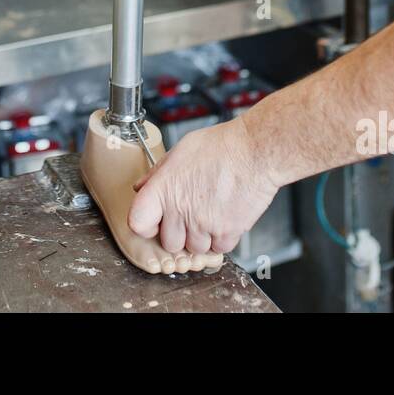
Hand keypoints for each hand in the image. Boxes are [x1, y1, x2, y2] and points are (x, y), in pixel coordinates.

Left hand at [128, 117, 278, 255]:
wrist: (255, 152)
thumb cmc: (221, 146)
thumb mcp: (181, 151)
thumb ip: (158, 173)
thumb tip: (141, 187)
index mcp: (164, 188)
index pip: (138, 223)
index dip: (146, 225)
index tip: (155, 221)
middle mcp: (181, 209)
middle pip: (170, 243)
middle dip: (179, 234)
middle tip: (191, 216)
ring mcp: (204, 224)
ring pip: (195, 248)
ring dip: (203, 237)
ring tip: (212, 213)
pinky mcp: (227, 232)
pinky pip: (219, 249)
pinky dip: (223, 238)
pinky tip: (226, 217)